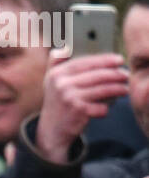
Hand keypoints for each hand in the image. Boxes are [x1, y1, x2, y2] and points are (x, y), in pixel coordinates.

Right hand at [34, 47, 128, 163]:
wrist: (51, 129)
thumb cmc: (56, 102)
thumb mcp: (50, 81)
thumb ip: (55, 62)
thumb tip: (65, 48)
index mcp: (57, 74)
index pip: (86, 62)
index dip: (105, 60)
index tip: (119, 60)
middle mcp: (62, 84)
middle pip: (97, 76)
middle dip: (116, 74)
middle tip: (126, 75)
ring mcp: (70, 98)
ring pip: (103, 90)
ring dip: (118, 89)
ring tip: (124, 89)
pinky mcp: (79, 111)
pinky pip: (102, 106)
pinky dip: (107, 107)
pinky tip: (109, 106)